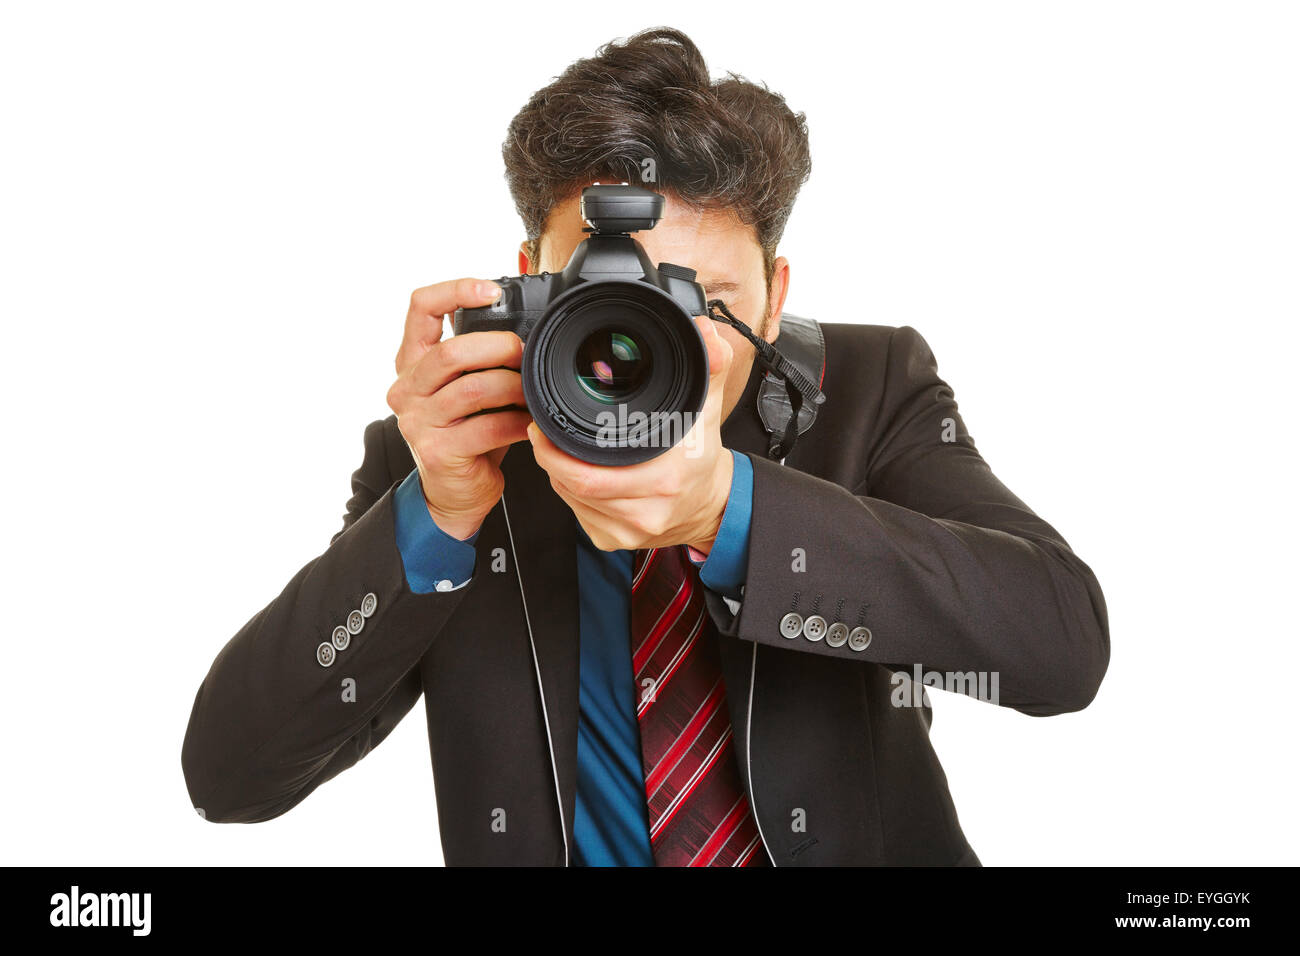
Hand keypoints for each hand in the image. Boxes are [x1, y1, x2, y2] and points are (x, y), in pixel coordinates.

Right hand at [386, 278, 532, 539]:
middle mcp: (407, 389)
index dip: (455, 291)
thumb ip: (478, 359)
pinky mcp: (439, 452)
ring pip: (472, 389)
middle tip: (524, 353)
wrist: (454, 492)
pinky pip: (487, 428)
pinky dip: (517, 422)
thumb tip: (527, 329)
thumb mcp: (464, 388)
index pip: (420, 307)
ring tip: (531, 390)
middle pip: (450, 352)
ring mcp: (418, 422)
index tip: (491, 291)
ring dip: (512, 386)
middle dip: (497, 347)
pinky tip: (529, 422)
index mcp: (412, 362)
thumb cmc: (466, 433)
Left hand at [528, 314, 734, 552]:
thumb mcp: (709, 406)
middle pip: (574, 486)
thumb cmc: (701, 457)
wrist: (712, 505)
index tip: (543, 427)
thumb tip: (705, 333)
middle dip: (549, 457)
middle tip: (538, 432)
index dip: (557, 451)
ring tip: (555, 447)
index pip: (590, 473)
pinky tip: (572, 474)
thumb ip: (710, 365)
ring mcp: (628, 530)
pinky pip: (576, 514)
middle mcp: (645, 509)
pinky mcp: (614, 540)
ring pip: (571, 500)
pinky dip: (568, 492)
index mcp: (665, 478)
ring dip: (556, 473)